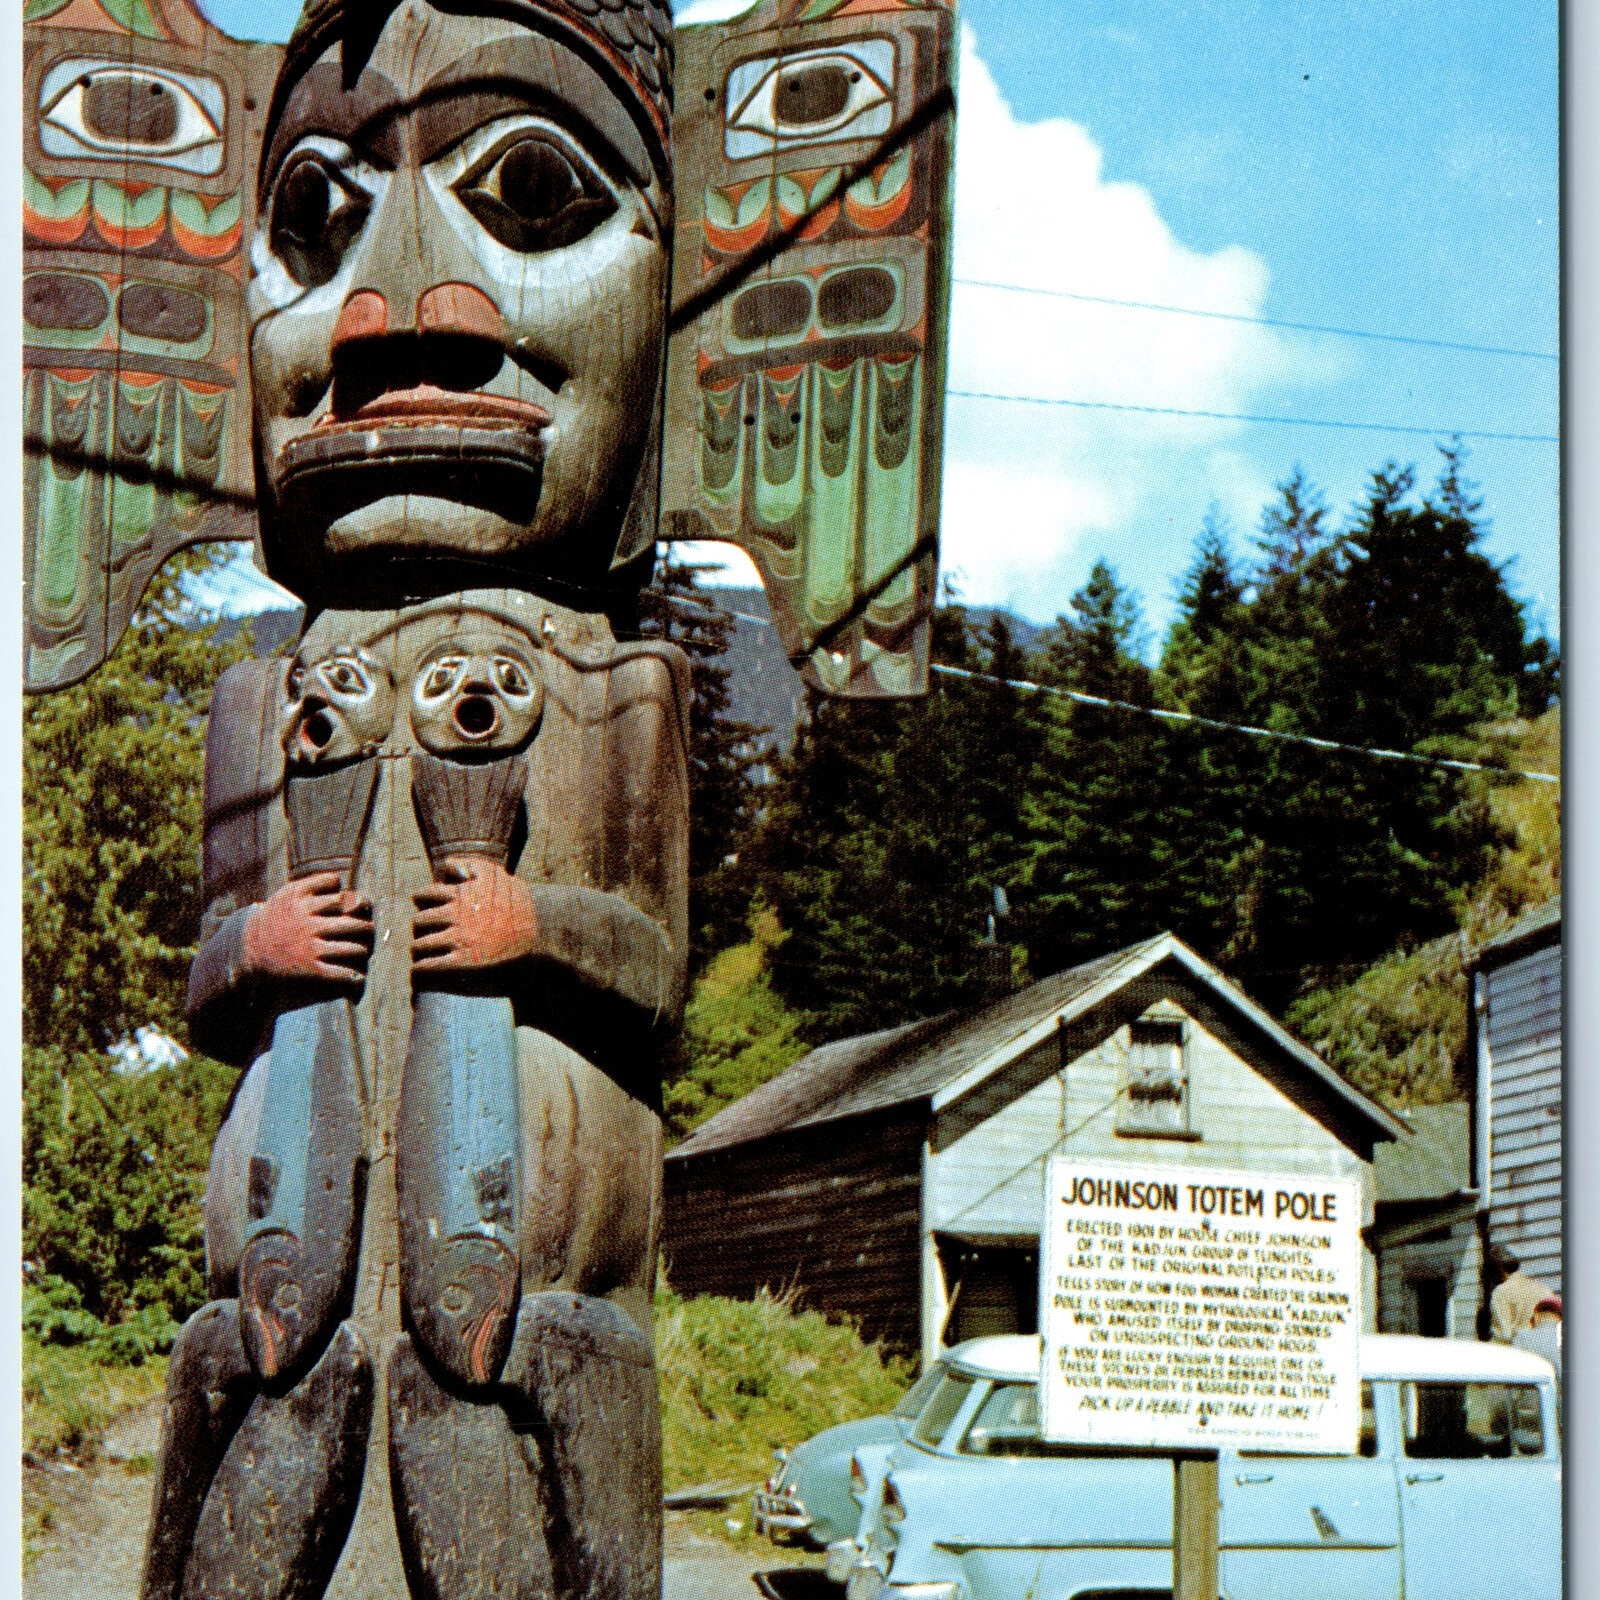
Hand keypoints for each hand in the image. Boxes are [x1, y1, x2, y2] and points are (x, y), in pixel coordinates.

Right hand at [242, 872, 374, 983]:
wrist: (248, 951)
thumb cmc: (276, 920)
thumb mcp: (286, 896)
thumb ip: (311, 886)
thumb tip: (340, 881)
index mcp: (301, 900)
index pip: (336, 891)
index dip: (345, 896)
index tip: (350, 906)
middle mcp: (307, 921)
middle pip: (351, 921)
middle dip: (365, 927)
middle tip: (369, 930)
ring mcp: (310, 946)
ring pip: (352, 948)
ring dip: (363, 951)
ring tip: (364, 951)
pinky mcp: (310, 968)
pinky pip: (341, 973)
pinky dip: (354, 977)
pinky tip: (358, 978)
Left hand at [412, 857, 538, 974]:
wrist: (535, 925)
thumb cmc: (515, 897)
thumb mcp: (493, 872)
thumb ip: (467, 865)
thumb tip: (446, 865)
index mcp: (459, 894)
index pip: (426, 894)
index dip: (420, 897)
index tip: (418, 901)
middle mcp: (454, 916)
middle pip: (421, 920)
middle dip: (418, 923)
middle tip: (418, 926)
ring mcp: (459, 938)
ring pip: (424, 943)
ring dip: (418, 946)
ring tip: (416, 949)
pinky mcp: (465, 958)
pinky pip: (434, 964)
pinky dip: (422, 966)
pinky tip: (418, 967)